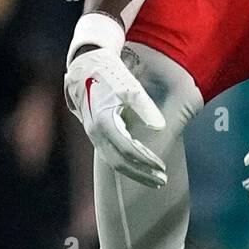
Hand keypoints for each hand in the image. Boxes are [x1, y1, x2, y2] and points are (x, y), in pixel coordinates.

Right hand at [64, 47, 166, 187]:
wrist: (85, 67)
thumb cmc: (110, 75)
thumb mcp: (130, 88)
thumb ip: (145, 108)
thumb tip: (160, 127)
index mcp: (105, 122)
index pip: (128, 149)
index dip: (146, 160)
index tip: (162, 166)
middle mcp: (96, 133)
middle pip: (119, 163)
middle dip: (142, 174)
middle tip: (162, 181)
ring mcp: (94, 135)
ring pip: (113, 162)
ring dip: (134, 172)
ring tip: (155, 179)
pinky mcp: (95, 134)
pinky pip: (110, 155)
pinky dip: (126, 164)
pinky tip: (140, 166)